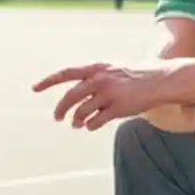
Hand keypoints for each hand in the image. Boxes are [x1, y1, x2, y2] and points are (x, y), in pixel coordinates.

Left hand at [33, 62, 167, 130]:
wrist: (159, 81)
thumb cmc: (133, 78)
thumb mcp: (111, 72)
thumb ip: (92, 83)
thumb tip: (74, 106)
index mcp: (96, 69)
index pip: (66, 73)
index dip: (48, 81)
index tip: (34, 88)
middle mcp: (100, 79)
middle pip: (70, 96)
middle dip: (60, 109)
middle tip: (57, 118)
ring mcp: (109, 94)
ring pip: (81, 111)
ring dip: (76, 120)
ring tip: (76, 124)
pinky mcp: (118, 108)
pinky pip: (95, 121)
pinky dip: (90, 125)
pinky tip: (91, 125)